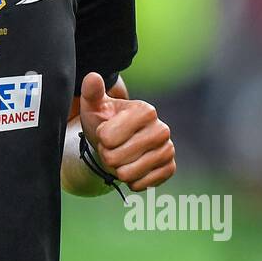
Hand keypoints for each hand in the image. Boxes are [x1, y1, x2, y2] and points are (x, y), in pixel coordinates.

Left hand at [78, 72, 175, 190]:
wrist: (119, 144)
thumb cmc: (105, 123)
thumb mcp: (94, 107)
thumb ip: (91, 92)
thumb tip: (92, 76)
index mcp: (146, 111)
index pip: (108, 137)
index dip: (101, 139)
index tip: (106, 132)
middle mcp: (162, 129)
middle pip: (116, 157)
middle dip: (107, 156)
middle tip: (111, 148)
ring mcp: (168, 150)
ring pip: (127, 174)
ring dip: (117, 169)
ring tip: (121, 158)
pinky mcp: (170, 168)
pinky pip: (141, 184)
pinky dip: (131, 181)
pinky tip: (132, 168)